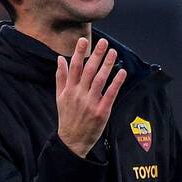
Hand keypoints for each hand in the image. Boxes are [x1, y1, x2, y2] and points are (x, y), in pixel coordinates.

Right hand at [56, 37, 127, 157]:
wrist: (72, 142)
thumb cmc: (67, 118)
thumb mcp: (60, 97)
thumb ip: (61, 77)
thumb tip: (60, 59)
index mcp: (69, 90)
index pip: (74, 67)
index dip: (79, 52)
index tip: (84, 40)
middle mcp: (79, 95)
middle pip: (88, 70)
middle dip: (96, 55)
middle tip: (104, 42)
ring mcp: (90, 103)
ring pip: (99, 80)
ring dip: (107, 65)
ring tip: (113, 52)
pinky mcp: (101, 112)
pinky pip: (110, 94)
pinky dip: (116, 83)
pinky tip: (122, 72)